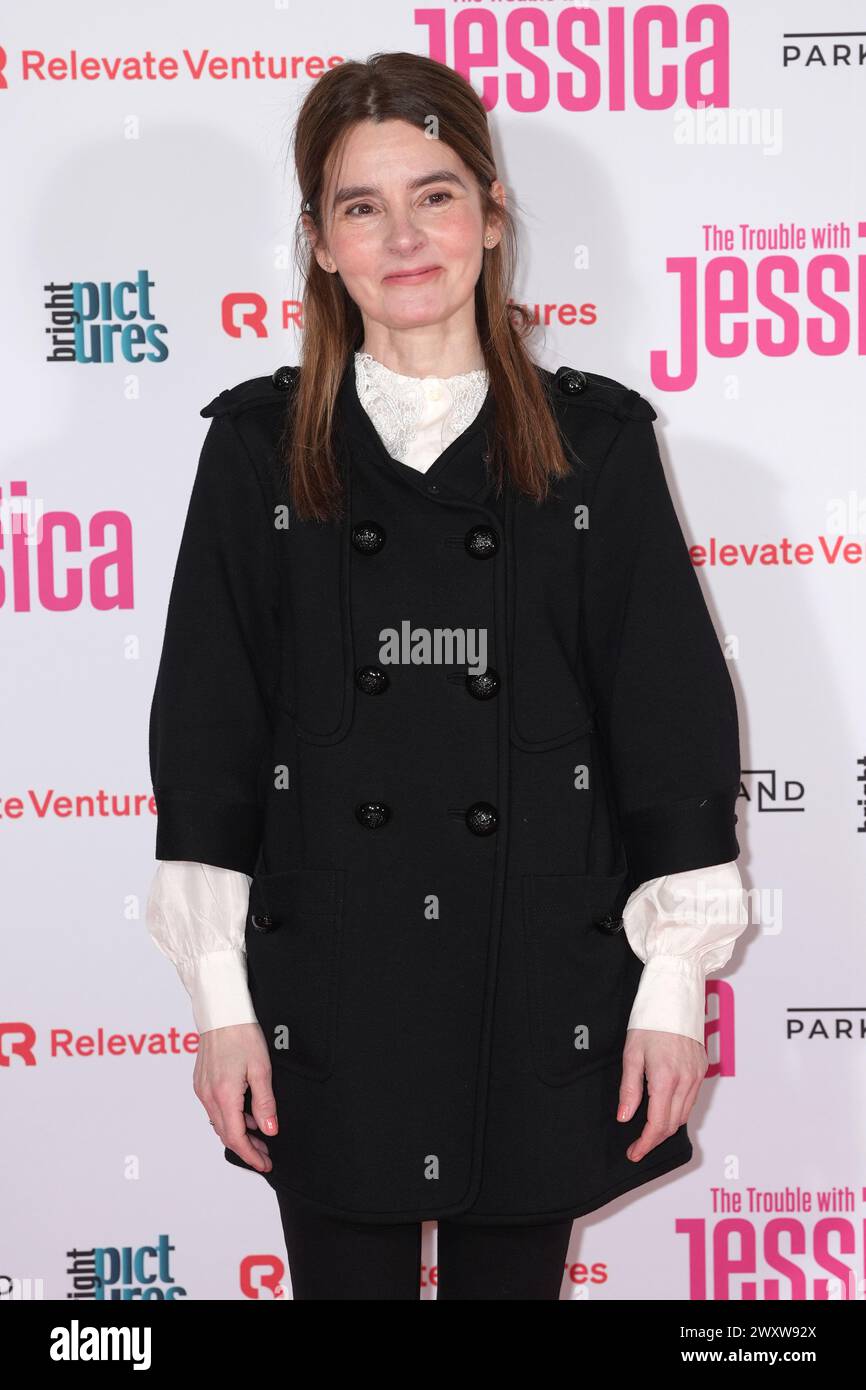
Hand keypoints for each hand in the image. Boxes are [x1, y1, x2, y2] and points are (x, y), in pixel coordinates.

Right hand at [193, 1021, 277, 1172]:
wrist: (222, 1012)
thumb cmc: (242, 1035)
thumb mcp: (262, 1070)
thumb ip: (265, 1104)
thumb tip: (269, 1130)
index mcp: (224, 1095)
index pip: (236, 1138)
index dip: (251, 1155)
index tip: (264, 1164)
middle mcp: (208, 1096)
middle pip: (226, 1134)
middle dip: (246, 1148)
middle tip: (266, 1154)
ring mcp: (201, 1089)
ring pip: (219, 1122)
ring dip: (238, 1133)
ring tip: (259, 1135)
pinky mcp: (201, 1082)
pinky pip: (214, 1109)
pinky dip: (230, 1117)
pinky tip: (244, 1114)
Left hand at [617, 1027, 706, 1162]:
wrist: (673, 997)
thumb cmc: (649, 1021)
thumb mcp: (631, 1054)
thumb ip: (629, 1089)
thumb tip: (625, 1117)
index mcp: (665, 1078)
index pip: (658, 1124)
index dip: (645, 1143)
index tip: (634, 1152)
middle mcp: (686, 1080)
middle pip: (672, 1124)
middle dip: (655, 1139)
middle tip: (637, 1145)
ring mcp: (697, 1075)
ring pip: (684, 1114)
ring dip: (667, 1126)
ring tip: (648, 1130)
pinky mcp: (702, 1069)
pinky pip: (691, 1099)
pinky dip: (678, 1110)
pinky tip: (665, 1108)